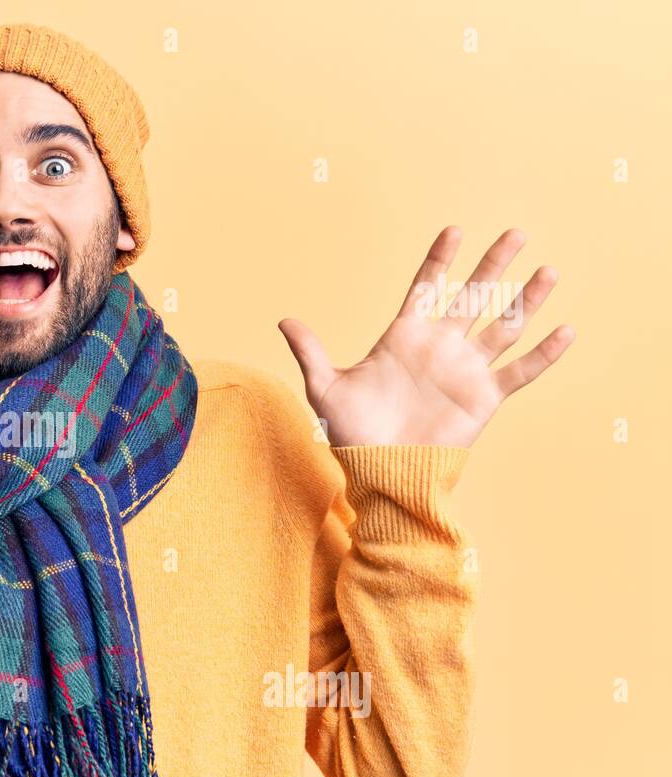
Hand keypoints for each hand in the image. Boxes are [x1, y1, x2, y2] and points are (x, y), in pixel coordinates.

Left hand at [277, 226, 574, 447]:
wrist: (380, 472)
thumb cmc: (352, 433)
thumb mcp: (326, 389)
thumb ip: (310, 352)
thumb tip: (284, 320)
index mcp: (404, 337)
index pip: (426, 288)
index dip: (440, 260)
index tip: (454, 230)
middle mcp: (440, 347)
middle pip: (473, 297)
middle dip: (493, 266)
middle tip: (514, 233)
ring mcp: (464, 370)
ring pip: (503, 326)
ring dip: (526, 300)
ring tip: (548, 270)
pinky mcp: (483, 398)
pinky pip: (519, 372)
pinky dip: (544, 354)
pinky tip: (566, 330)